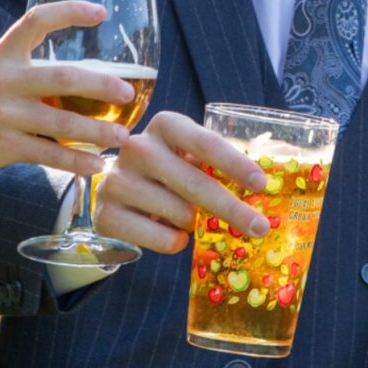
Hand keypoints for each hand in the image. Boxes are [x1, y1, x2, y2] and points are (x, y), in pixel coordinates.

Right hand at [0, 1, 137, 183]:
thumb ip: (29, 67)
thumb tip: (85, 73)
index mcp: (2, 55)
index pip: (36, 21)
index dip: (69, 12)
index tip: (101, 13)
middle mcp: (4, 81)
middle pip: (62, 77)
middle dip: (100, 84)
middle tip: (128, 92)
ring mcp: (4, 115)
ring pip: (61, 121)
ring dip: (97, 130)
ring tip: (122, 135)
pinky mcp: (4, 146)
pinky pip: (49, 154)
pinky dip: (77, 161)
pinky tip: (98, 164)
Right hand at [92, 110, 271, 254]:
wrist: (117, 190)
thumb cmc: (167, 169)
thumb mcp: (188, 155)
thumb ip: (214, 164)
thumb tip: (260, 189)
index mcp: (166, 125)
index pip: (205, 143)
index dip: (235, 163)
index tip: (261, 183)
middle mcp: (138, 147)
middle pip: (196, 184)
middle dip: (233, 209)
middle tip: (260, 228)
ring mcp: (118, 180)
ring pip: (181, 214)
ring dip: (193, 223)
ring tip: (186, 216)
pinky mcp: (106, 214)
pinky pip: (162, 238)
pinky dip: (176, 242)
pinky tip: (172, 233)